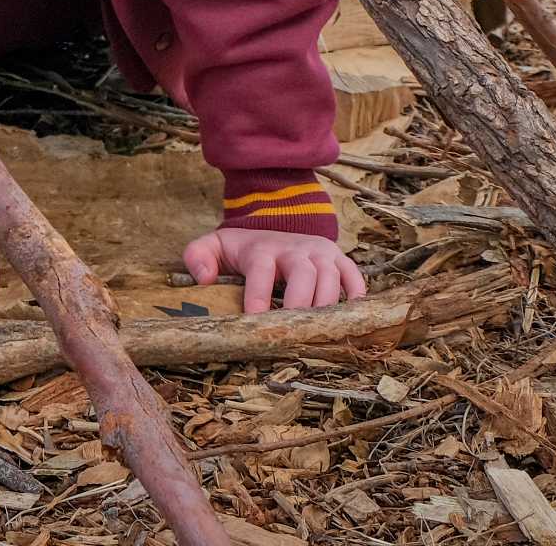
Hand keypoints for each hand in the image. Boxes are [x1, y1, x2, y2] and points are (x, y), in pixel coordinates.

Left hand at [181, 227, 366, 315]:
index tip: (255, 320)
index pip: (261, 269)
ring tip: (316, 332)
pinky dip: (356, 296)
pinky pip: (355, 276)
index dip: (258, 295)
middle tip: (292, 333)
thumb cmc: (244, 247)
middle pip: (303, 273)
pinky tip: (348, 319)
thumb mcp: (215, 245)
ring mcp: (320, 253)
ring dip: (326, 305)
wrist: (277, 222)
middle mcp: (295, 248)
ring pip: (331, 276)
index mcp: (262, 248)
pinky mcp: (339, 260)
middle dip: (299, 303)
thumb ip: (198, 256)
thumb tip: (204, 278)